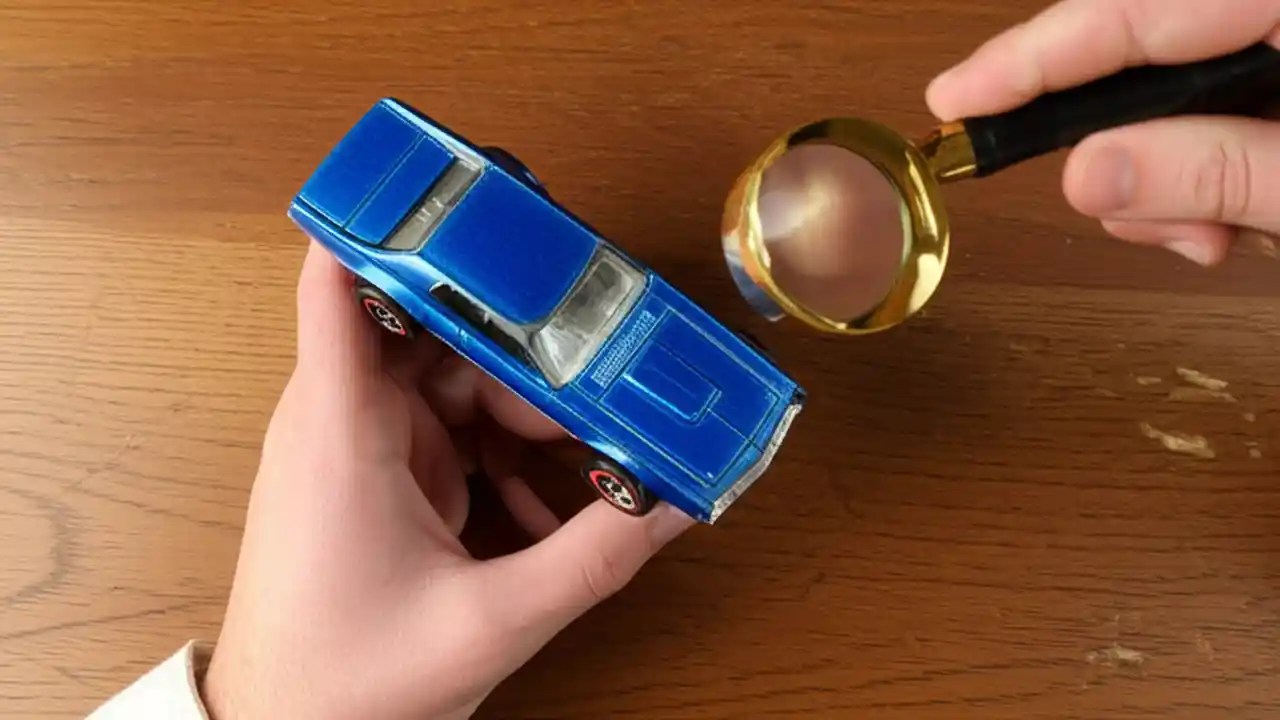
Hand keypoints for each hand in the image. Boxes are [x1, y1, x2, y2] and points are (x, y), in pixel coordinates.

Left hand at [200, 243, 693, 719]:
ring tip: (588, 455)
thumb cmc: (341, 682)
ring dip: (524, 412)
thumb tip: (674, 503)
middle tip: (601, 379)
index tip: (472, 197)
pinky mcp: (378, 474)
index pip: (341, 277)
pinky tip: (544, 509)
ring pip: (455, 381)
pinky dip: (503, 457)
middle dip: (526, 350)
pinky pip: (452, 433)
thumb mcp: (491, 621)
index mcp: (343, 428)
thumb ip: (595, 557)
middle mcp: (343, 418)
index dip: (397, 220)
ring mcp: (360, 445)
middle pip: (441, 327)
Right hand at [926, 0, 1279, 264]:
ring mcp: (1271, 49)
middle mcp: (1271, 13)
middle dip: (1119, 145)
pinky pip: (1206, 117)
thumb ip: (1217, 171)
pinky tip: (1235, 219)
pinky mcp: (1271, 79)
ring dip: (1167, 179)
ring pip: (1166, 100)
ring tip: (1211, 237)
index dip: (1035, 54)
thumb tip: (1088, 173)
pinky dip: (1200, 175)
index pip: (1136, 6)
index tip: (956, 98)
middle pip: (1140, 53)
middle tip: (1115, 210)